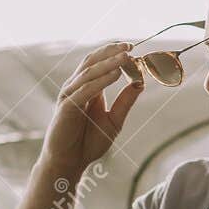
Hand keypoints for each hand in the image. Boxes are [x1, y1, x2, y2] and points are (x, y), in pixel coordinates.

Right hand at [40, 41, 143, 176]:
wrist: (70, 162)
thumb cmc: (88, 143)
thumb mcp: (114, 120)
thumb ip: (125, 102)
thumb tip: (141, 83)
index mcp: (86, 88)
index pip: (99, 63)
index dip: (114, 54)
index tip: (132, 49)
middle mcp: (76, 88)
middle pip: (92, 62)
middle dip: (111, 53)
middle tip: (129, 46)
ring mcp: (70, 96)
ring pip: (89, 73)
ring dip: (108, 63)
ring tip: (125, 57)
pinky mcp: (67, 107)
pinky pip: (85, 90)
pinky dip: (100, 81)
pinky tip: (115, 75)